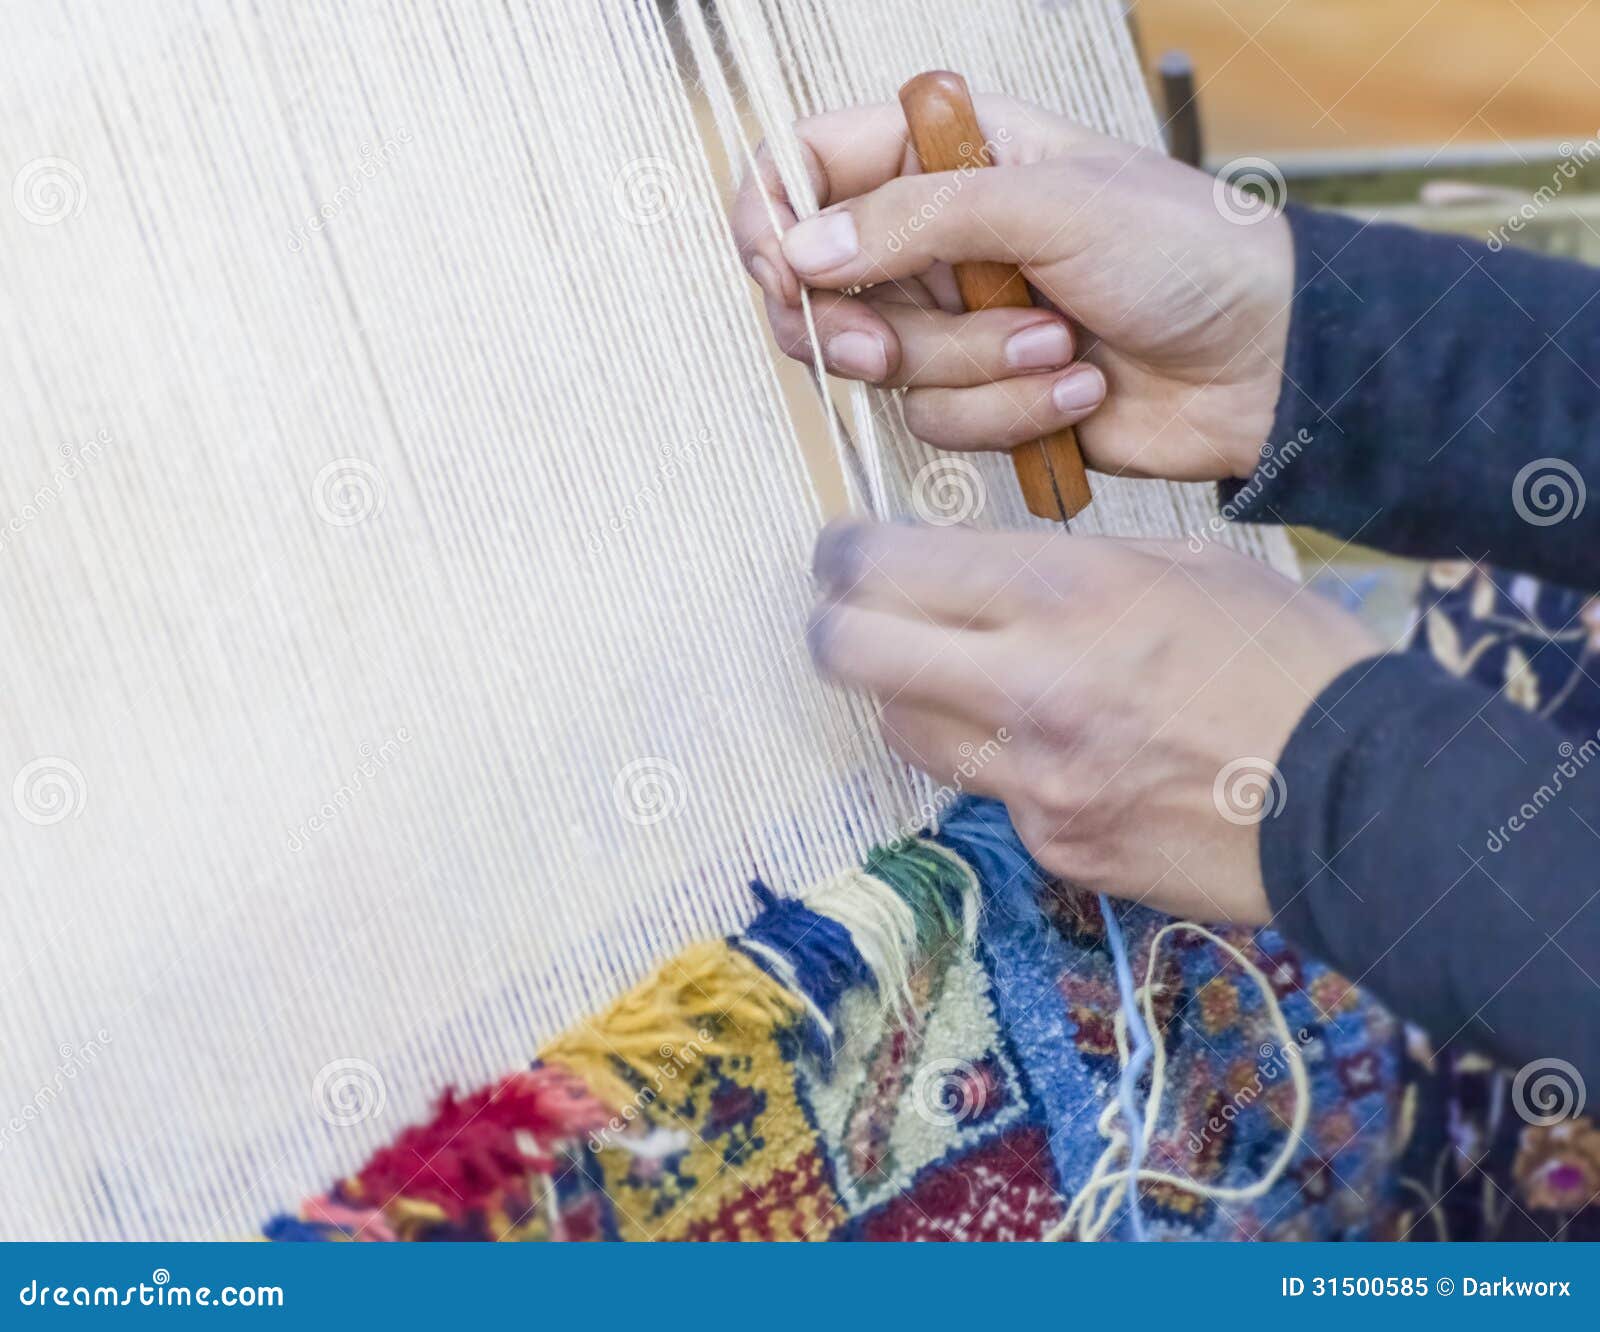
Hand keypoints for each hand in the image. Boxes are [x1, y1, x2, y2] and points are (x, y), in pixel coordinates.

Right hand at [733, 96, 1293, 482]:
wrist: (1261, 359)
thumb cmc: (1184, 251)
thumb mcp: (1050, 206)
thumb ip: (914, 218)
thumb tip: (799, 249)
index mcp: (947, 152)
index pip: (809, 163)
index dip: (774, 216)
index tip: (783, 269)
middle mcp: (935, 235)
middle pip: (818, 285)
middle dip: (859, 327)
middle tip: (886, 345)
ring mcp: (954, 318)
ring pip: (882, 366)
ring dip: (970, 367)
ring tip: (1058, 342)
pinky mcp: (980, 393)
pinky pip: (939, 420)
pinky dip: (1007, 411)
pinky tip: (1076, 389)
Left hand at [808, 521, 1380, 923]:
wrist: (1368, 800)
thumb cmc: (1290, 661)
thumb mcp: (1186, 565)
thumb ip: (1067, 565)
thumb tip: (981, 568)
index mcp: (1067, 593)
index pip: (882, 566)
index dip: (843, 552)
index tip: (844, 549)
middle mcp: (1029, 686)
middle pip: (848, 651)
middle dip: (835, 621)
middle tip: (854, 608)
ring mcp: (1033, 780)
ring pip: (900, 727)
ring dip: (909, 692)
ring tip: (962, 673)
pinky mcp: (1053, 846)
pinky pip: (982, 793)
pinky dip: (994, 762)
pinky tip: (1057, 747)